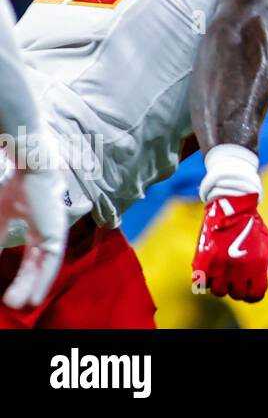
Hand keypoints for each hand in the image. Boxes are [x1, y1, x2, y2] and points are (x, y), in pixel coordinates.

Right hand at [0, 127, 68, 309]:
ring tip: (23, 304)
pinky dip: (42, 278)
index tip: (11, 293)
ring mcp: (55, 232)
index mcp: (39, 227)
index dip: (23, 276)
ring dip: (33, 286)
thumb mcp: (1, 217)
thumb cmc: (16, 187)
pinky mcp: (57, 232)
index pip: (31, 258)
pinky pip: (51, 261)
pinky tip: (35, 293)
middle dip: (26, 284)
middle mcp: (49, 232)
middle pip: (38, 265)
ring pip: (45, 267)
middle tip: (16, 303)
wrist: (30, 168)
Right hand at [192, 193, 267, 302]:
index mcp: (258, 264)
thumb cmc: (256, 229)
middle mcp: (239, 266)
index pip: (255, 295)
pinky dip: (206, 279)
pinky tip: (212, 269)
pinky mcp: (203, 259)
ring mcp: (220, 263)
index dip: (253, 293)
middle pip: (236, 295)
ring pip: (218, 291)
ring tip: (225, 271)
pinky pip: (202, 283)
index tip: (250, 284)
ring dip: (221, 284)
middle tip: (237, 274)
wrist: (233, 207)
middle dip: (238, 287)